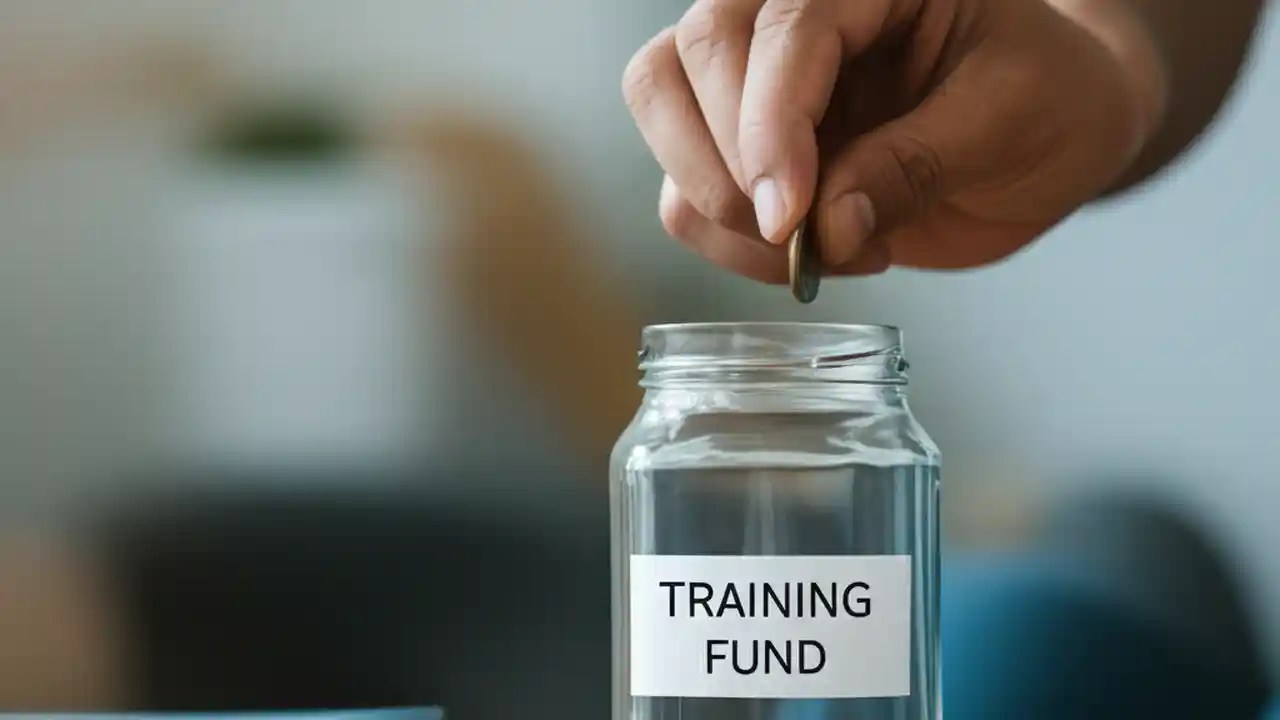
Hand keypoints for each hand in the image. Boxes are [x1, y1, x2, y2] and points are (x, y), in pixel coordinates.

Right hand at [623, 0, 1164, 281]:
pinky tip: (808, 253)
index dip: (772, 124)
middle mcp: (795, 8)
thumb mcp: (1013, 123)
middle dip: (730, 162)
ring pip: (659, 107)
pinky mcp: (740, 142)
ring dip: (714, 201)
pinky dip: (725, 241)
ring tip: (813, 246)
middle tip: (798, 232)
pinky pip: (681, 190)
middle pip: (691, 54)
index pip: (785, 29)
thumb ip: (915, 166)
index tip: (789, 215)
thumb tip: (822, 226)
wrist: (1049, 134)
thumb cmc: (1049, 103)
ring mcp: (757, 74)